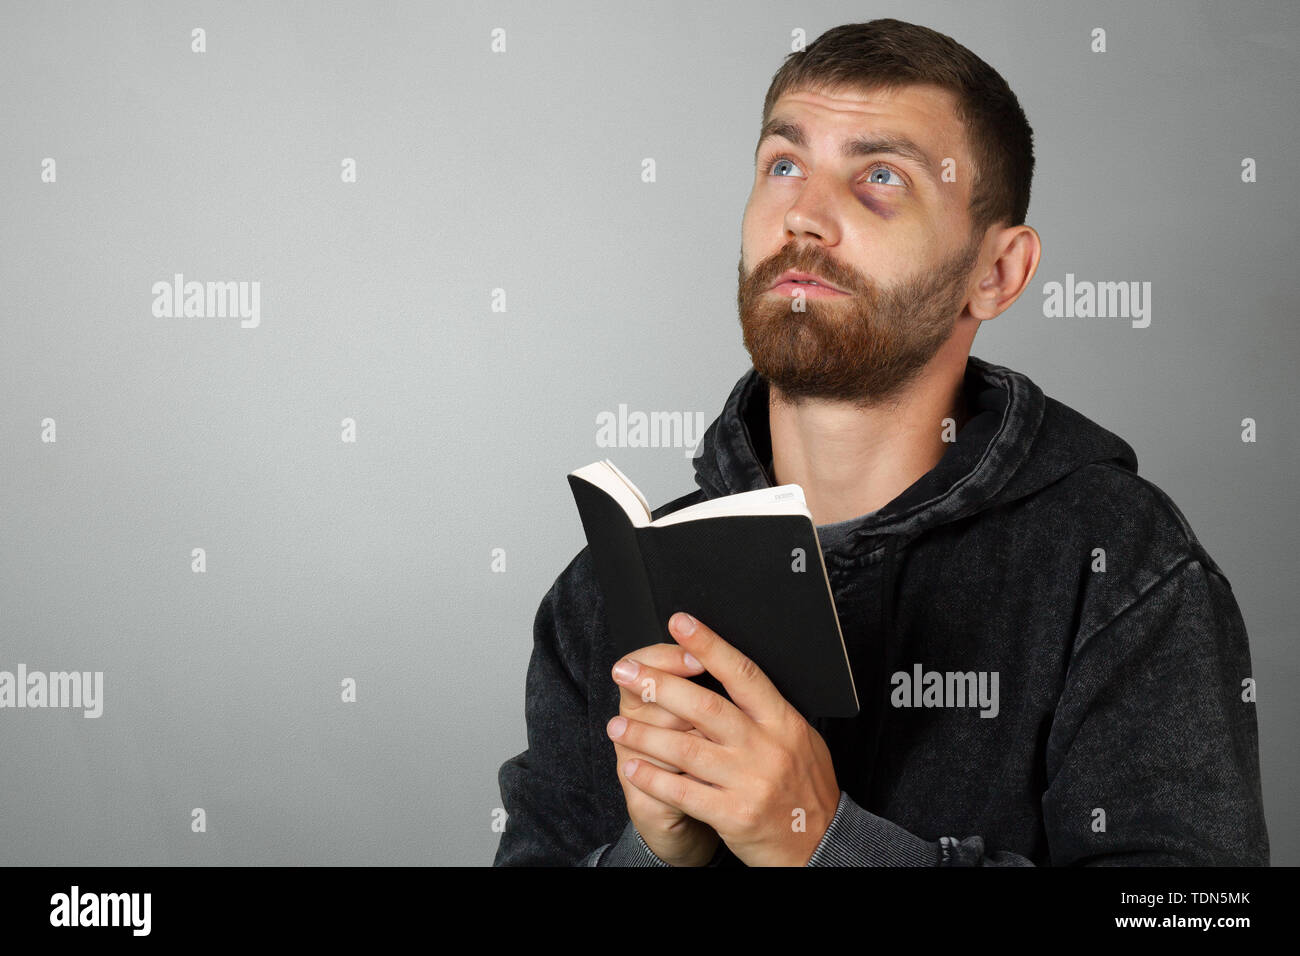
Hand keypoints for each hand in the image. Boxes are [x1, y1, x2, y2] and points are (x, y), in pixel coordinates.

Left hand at [610, 612, 839, 866]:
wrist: (821, 845)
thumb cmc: (806, 789)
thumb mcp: (801, 740)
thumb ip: (766, 713)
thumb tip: (727, 676)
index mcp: (783, 722)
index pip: (742, 673)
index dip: (709, 645)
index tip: (680, 623)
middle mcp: (766, 747)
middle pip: (704, 706)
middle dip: (659, 686)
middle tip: (626, 672)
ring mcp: (750, 782)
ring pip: (686, 749)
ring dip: (644, 735)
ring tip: (615, 727)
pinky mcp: (734, 815)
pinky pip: (684, 792)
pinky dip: (654, 778)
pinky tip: (632, 768)